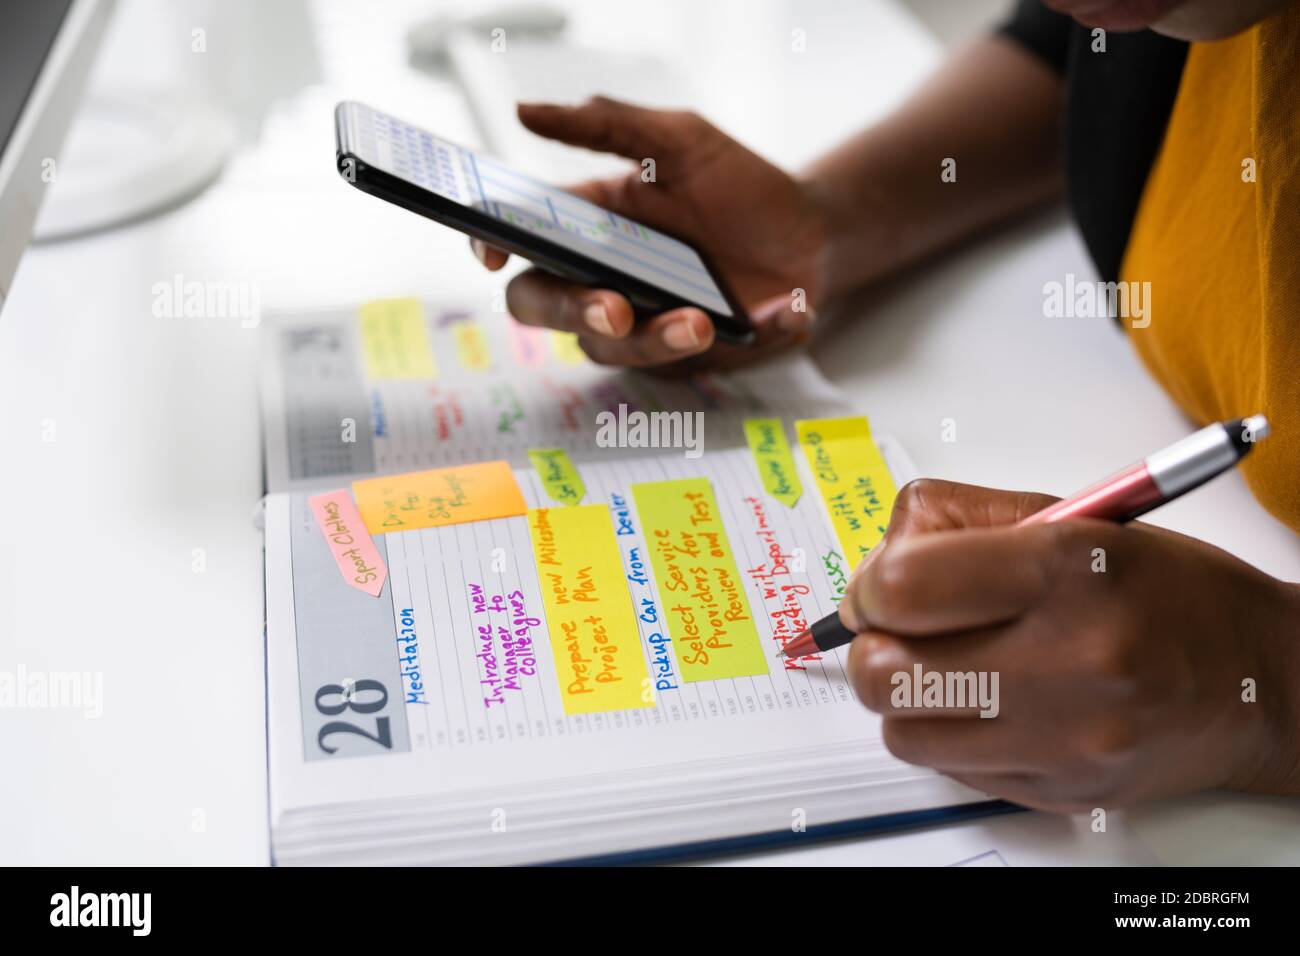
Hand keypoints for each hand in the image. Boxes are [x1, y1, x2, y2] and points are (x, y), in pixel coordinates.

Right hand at [471, 96, 825, 371]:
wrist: (815, 236)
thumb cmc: (741, 185)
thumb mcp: (682, 140)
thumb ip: (608, 126)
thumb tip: (525, 112)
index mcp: (590, 225)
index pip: (519, 238)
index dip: (491, 244)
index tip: (492, 252)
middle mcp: (600, 278)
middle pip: (544, 307)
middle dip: (572, 312)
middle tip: (614, 310)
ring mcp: (638, 324)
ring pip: (609, 350)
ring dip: (652, 341)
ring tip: (701, 321)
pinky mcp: (682, 357)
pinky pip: (685, 368)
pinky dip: (733, 343)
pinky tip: (771, 313)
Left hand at [842, 479, 1299, 811]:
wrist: (1259, 680)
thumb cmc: (1163, 589)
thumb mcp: (1069, 516)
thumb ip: (957, 522)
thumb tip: (873, 567)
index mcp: (1067, 570)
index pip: (903, 588)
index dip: (870, 586)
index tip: (880, 587)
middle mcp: (1071, 660)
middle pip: (887, 672)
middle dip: (874, 646)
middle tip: (902, 630)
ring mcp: (1067, 740)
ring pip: (903, 733)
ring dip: (906, 698)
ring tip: (952, 667)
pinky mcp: (1062, 792)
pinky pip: (951, 770)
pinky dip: (951, 735)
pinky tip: (995, 703)